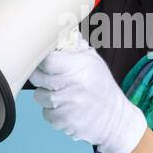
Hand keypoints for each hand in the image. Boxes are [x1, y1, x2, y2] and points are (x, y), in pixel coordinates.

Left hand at [30, 34, 148, 152]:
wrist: (115, 120)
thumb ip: (76, 47)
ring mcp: (65, 105)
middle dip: (42, 77)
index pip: (47, 60)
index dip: (42, 60)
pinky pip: (45, 113)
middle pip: (37, 77)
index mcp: (78, 67)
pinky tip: (67, 109)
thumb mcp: (94, 63)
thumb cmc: (103, 88)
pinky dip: (53, 112)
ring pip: (39, 96)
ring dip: (48, 95)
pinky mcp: (62, 121)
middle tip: (54, 78)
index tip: (45, 61)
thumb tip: (62, 31)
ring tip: (64, 95)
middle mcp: (70, 85)